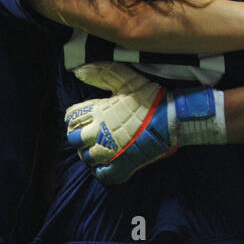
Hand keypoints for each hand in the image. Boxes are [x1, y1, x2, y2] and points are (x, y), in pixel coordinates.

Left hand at [66, 63, 214, 184]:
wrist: (172, 119)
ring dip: (89, 151)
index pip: (71, 118)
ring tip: (99, 145)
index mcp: (98, 112)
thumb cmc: (150, 98)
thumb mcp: (126, 80)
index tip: (83, 118)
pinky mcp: (120, 167)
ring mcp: (108, 152)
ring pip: (85, 157)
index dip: (74, 118)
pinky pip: (100, 174)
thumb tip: (78, 70)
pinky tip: (106, 161)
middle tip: (90, 132)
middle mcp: (98, 133)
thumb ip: (101, 73)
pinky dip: (100, 169)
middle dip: (78, 135)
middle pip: (73, 139)